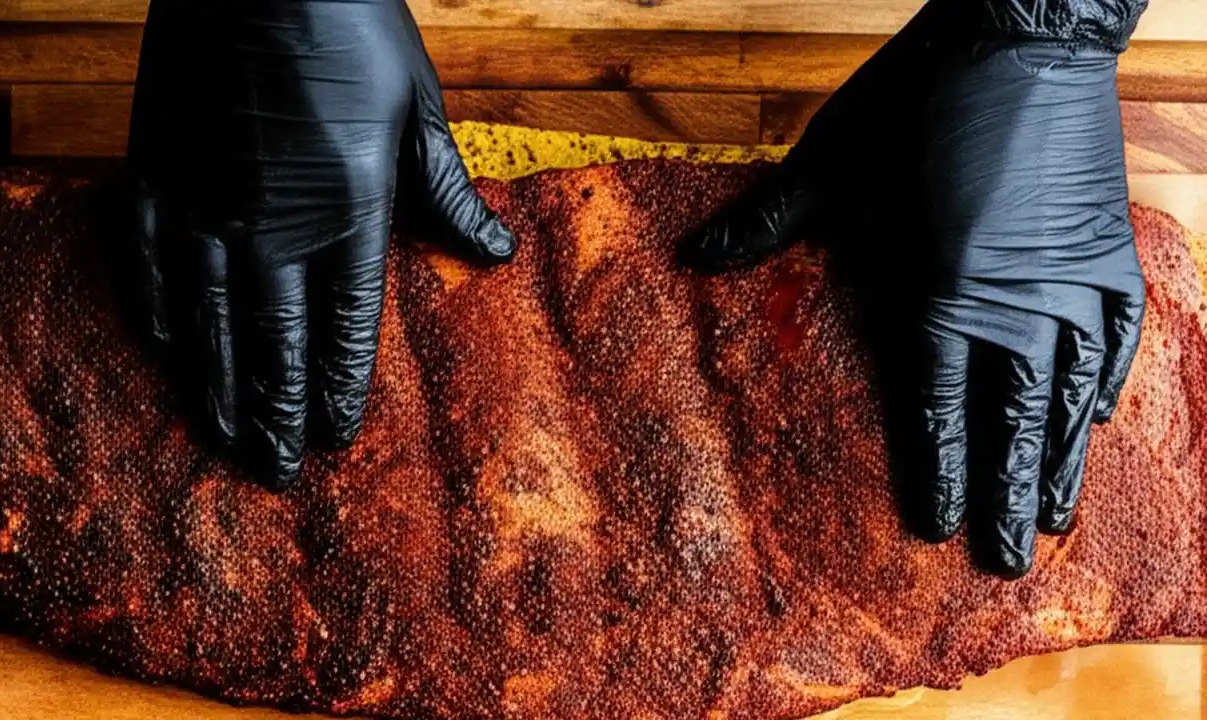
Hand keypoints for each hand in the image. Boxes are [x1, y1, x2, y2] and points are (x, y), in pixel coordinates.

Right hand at [125, 0, 514, 490]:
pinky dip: (159, 306)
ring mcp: (206, 200)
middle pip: (274, 341)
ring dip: (217, 384)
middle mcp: (272, 223)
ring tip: (222, 439)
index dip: (342, 388)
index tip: (338, 440)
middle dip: (278, 412)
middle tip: (276, 474)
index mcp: (348, 212)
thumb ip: (448, 193)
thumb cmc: (353, 30)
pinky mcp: (157, 169)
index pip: (346, 325)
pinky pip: (151, 256)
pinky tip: (167, 347)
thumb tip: (496, 254)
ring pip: (210, 317)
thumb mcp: (419, 110)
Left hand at [679, 7, 1144, 577]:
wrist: (1019, 37)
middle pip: (1010, 422)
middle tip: (1007, 564)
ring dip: (1061, 459)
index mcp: (936, 291)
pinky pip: (1116, 339)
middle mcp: (1011, 303)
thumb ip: (765, 223)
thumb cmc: (913, 103)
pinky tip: (1100, 423)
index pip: (936, 407)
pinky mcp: (1107, 254)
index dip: (935, 471)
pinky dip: (1107, 386)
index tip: (935, 528)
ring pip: (1069, 395)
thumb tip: (693, 258)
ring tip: (1054, 520)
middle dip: (1004, 495)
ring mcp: (1068, 282)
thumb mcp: (826, 164)